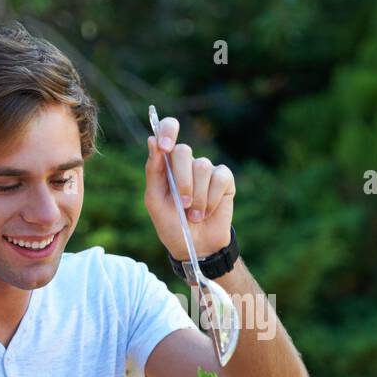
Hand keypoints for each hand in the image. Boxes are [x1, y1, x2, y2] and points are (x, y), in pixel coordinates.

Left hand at [144, 115, 234, 261]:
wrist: (195, 246)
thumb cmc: (172, 224)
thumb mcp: (155, 201)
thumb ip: (153, 172)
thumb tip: (152, 140)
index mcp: (167, 164)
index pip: (167, 130)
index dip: (167, 131)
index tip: (164, 146)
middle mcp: (187, 163)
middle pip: (184, 151)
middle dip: (182, 180)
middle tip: (182, 204)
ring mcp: (207, 170)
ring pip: (203, 167)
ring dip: (197, 197)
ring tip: (194, 215)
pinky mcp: (224, 180)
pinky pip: (219, 178)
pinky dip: (212, 198)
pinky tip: (208, 211)